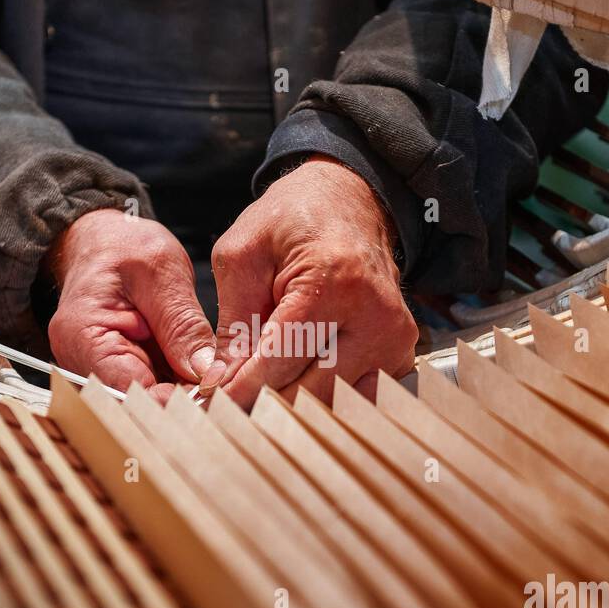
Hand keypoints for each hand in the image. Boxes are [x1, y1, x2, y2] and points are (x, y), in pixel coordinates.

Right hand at [44, 209, 215, 402]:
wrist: (103, 239)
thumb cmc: (123, 245)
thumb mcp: (161, 273)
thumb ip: (182, 324)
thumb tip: (205, 372)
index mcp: (83, 336)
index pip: (130, 389)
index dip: (174, 398)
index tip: (213, 391)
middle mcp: (80, 360)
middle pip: (137, 402)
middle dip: (180, 400)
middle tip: (223, 389)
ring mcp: (97, 368)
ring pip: (145, 400)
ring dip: (180, 394)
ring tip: (214, 380)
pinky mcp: (116, 368)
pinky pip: (148, 387)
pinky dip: (174, 383)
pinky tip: (199, 374)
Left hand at [208, 155, 418, 405]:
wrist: (349, 200)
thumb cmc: (293, 219)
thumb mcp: (243, 256)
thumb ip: (232, 323)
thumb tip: (219, 382)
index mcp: (334, 283)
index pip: (281, 360)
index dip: (239, 389)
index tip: (208, 403)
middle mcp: (376, 316)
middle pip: (309, 391)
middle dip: (261, 404)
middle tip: (224, 407)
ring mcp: (395, 340)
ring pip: (331, 402)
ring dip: (289, 406)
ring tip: (253, 395)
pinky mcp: (400, 354)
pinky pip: (353, 396)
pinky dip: (318, 397)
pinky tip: (290, 383)